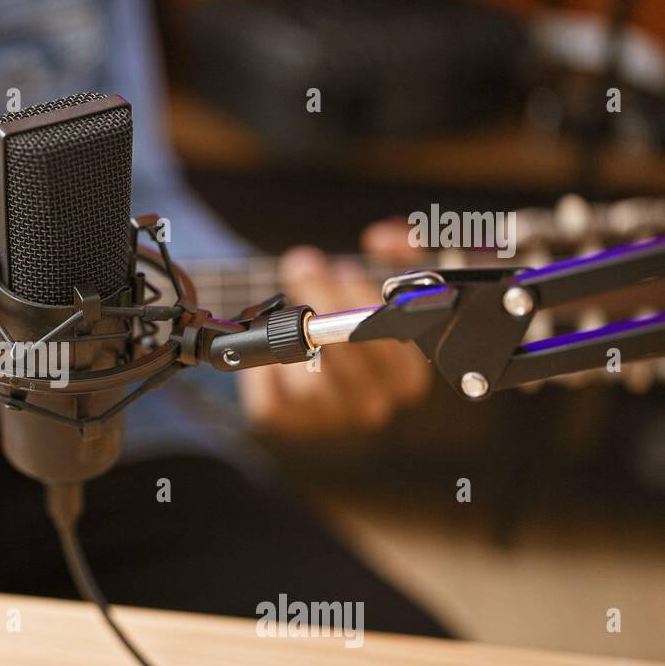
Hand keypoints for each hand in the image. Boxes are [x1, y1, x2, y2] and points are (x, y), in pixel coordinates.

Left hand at [239, 221, 431, 437]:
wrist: (316, 370)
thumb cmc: (355, 326)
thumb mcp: (388, 285)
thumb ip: (402, 253)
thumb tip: (383, 238)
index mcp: (405, 377)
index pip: (385, 339)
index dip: (361, 300)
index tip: (344, 268)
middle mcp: (373, 405)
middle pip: (343, 355)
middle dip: (320, 301)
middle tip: (304, 267)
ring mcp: (331, 420)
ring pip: (306, 381)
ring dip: (287, 336)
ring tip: (283, 308)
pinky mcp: (291, 427)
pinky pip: (271, 402)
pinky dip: (261, 374)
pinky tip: (265, 351)